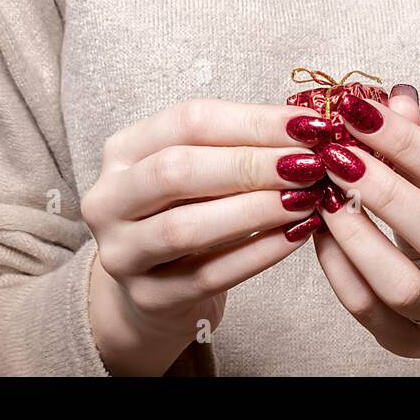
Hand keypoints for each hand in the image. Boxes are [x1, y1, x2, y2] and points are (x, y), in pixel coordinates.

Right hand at [81, 99, 326, 374]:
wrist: (152, 286)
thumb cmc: (186, 211)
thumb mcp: (200, 167)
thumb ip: (240, 145)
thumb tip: (308, 127)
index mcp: (123, 151)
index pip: (188, 122)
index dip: (252, 121)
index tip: (308, 125)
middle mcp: (108, 199)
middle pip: (178, 171)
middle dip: (252, 164)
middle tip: (310, 163)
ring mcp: (122, 253)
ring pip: (186, 227)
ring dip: (256, 209)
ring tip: (307, 198)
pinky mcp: (149, 298)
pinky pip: (209, 275)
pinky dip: (258, 253)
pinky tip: (296, 236)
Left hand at [312, 87, 419, 375]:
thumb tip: (395, 96)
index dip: (407, 142)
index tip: (358, 111)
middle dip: (384, 191)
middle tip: (335, 154)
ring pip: (403, 284)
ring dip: (357, 235)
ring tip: (323, 194)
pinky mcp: (410, 344)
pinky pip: (367, 309)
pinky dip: (338, 268)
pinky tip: (319, 231)